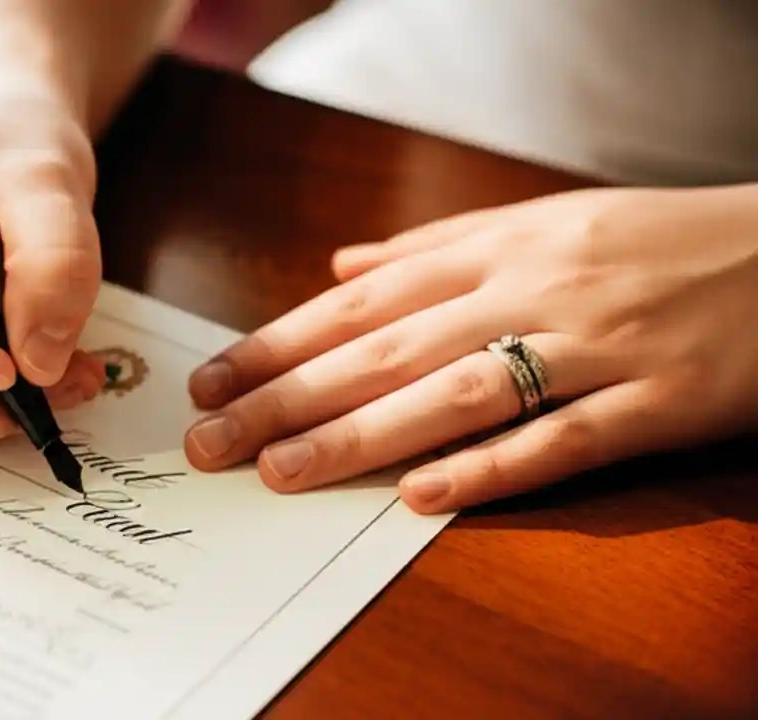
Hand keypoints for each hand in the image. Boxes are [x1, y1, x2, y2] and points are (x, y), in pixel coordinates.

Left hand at [183, 185, 757, 512]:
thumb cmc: (658, 240)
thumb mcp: (544, 220)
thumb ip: (436, 248)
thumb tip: (342, 266)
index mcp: (499, 248)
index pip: (362, 302)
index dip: (281, 342)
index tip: (215, 380)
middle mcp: (532, 290)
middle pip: (387, 350)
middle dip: (289, 397)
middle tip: (214, 440)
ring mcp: (595, 347)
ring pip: (456, 394)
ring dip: (361, 436)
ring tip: (283, 473)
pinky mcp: (657, 401)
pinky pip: (563, 439)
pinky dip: (490, 469)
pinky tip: (420, 497)